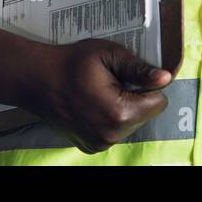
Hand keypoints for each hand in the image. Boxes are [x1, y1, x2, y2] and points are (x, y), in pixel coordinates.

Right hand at [29, 39, 171, 153]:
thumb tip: (164, 78)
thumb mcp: (107, 54)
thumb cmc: (71, 63)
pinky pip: (115, 131)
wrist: (37, 79)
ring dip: (123, 108)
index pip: (158, 103)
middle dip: (135, 97)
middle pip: (145, 115)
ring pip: (131, 124)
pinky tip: (93, 103)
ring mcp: (100, 143)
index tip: (127, 75)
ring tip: (100, 91)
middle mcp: (112, 135)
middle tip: (111, 81)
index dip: (147, 85)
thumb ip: (138, 68)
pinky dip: (110, 118)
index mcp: (119, 113)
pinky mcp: (92, 146)